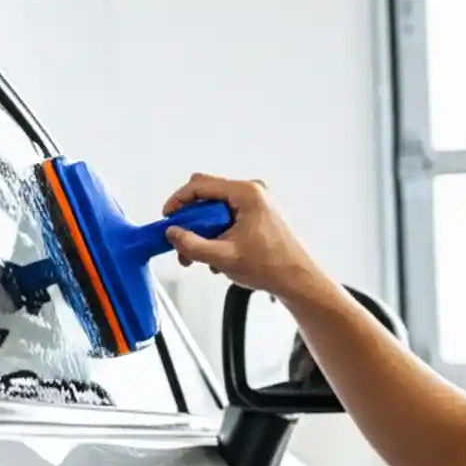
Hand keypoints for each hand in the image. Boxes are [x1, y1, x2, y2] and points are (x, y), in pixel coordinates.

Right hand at [162, 173, 325, 301]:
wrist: (298, 281)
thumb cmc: (272, 267)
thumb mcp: (223, 257)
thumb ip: (192, 245)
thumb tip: (173, 234)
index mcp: (247, 193)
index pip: (200, 185)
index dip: (178, 200)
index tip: (168, 218)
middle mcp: (253, 192)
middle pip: (207, 197)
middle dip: (191, 221)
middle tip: (182, 241)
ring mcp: (257, 203)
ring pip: (215, 209)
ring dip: (203, 232)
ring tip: (201, 256)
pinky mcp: (258, 215)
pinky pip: (227, 217)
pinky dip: (217, 234)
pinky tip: (218, 256)